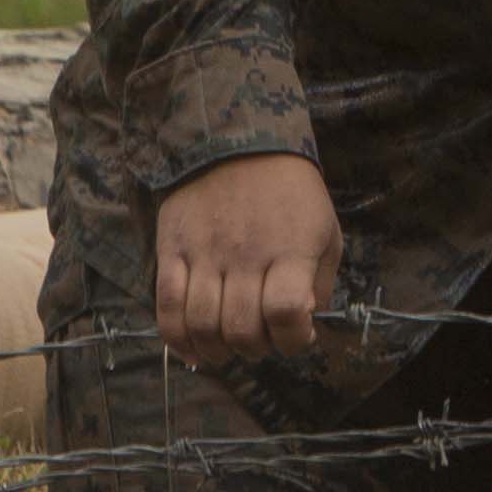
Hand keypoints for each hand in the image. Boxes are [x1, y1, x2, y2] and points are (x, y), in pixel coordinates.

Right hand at [155, 152, 337, 369]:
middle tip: (260, 340)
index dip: (293, 339)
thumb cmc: (290, 192)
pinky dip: (177, 339)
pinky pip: (166, 306)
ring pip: (202, 325)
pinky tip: (192, 349)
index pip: (285, 313)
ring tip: (227, 349)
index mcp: (290, 249)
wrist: (236, 141)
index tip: (297, 336)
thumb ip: (319, 281)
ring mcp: (204, 253)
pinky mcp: (171, 250)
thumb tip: (304, 323)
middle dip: (256, 349)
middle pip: (241, 328)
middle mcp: (245, 254)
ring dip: (217, 351)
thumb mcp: (325, 231)